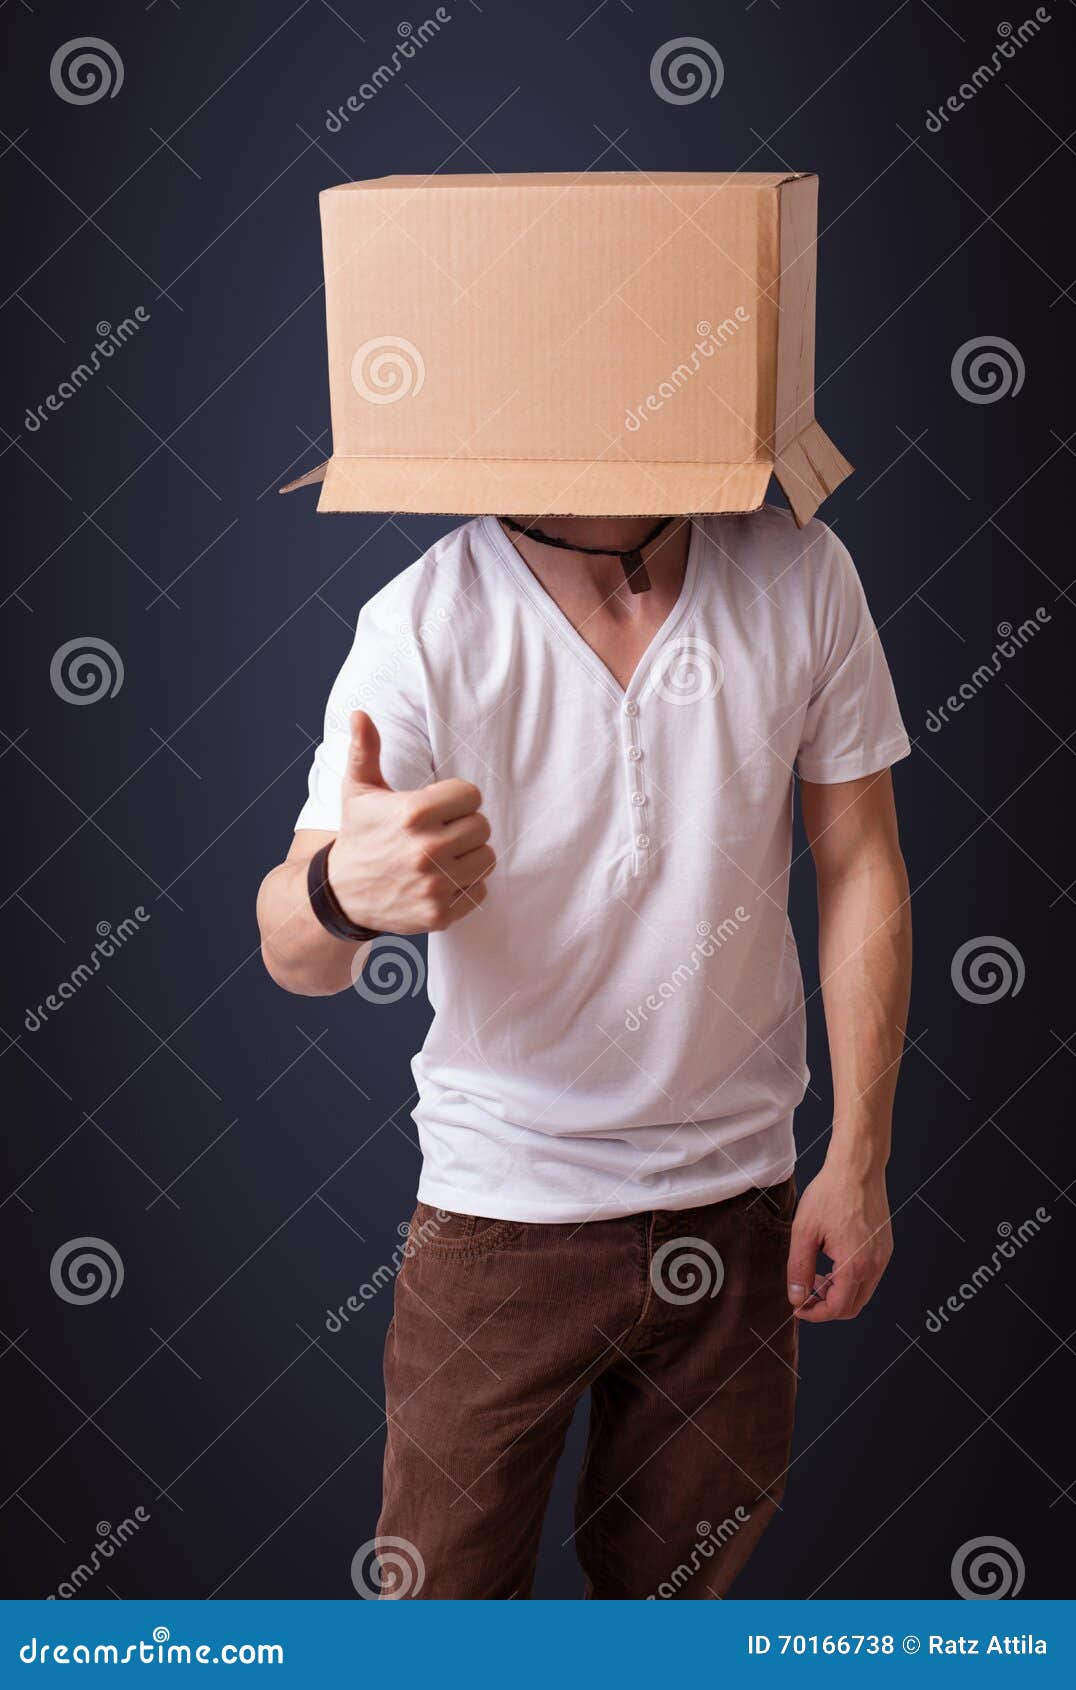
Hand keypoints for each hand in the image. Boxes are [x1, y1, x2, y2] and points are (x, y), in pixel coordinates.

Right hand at [326, 711, 494, 934]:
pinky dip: (466, 886)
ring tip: (443, 854)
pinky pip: (480, 890)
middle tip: (441, 832)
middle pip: (482, 826)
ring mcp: (435, 885)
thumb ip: (365, 750)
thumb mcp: (358, 791)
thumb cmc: (357, 835)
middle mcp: (426, 850)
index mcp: (413, 813)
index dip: (456, 798)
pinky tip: (441, 879)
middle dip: (464, 826)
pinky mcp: (440, 913)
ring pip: (486, 858)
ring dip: (470, 855)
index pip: (471, 794)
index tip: (438, 807)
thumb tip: (360, 713)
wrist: (340, 894)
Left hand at [786, 1158, 892, 1321]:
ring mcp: (883, 1256)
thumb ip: (799, 1269)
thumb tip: (796, 1297)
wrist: (857, 1168)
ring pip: (862, 1292)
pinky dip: (850, 1278)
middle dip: (827, 1306)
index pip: (837, 1308)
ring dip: (839, 1292)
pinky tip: (832, 1259)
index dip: (815, 1314)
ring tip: (817, 1272)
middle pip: (852, 1307)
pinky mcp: (885, 1247)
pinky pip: (869, 1276)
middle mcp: (874, 1265)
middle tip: (806, 1291)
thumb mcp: (804, 1231)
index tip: (798, 1308)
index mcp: (854, 1264)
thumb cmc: (830, 1193)